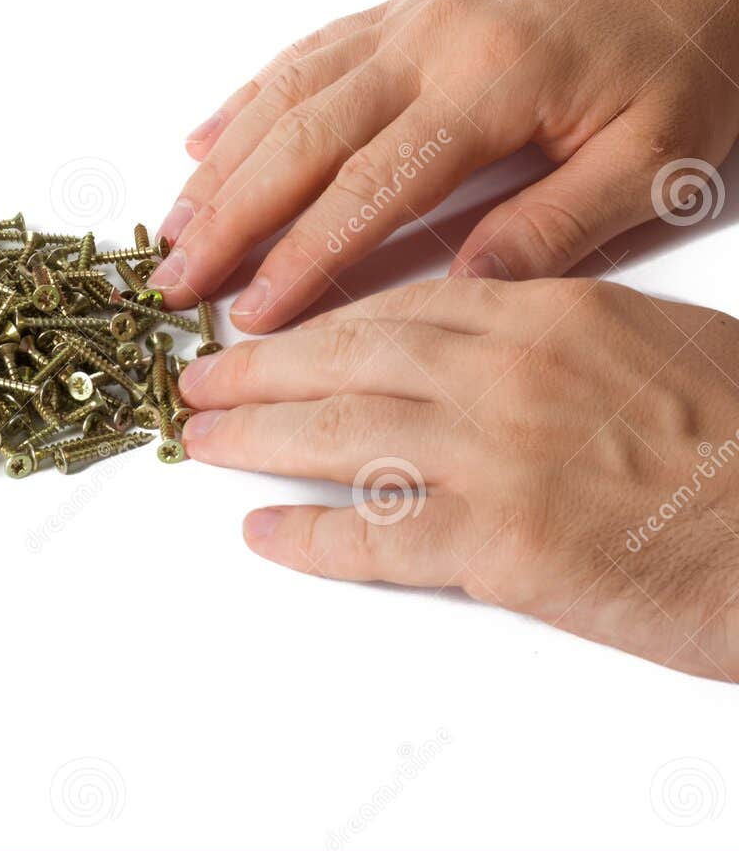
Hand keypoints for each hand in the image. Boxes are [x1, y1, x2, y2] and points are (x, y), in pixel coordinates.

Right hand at [151, 0, 738, 331]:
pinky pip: (303, 53)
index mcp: (490, 86)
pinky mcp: (404, 10)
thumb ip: (555, 227)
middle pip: (299, 140)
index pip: (370, 186)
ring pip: (285, 95)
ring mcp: (409, 20)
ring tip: (168, 230)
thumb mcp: (656, 163)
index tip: (251, 315)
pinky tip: (203, 140)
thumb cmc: (687, 65)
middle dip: (228, 219)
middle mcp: (430, 43)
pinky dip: (245, 100)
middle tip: (172, 282)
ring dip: (218, 167)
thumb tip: (457, 290)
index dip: (302, 256)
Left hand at [177, 277, 738, 679]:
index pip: (399, 306)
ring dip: (257, 438)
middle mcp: (507, 373)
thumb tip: (471, 349)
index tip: (268, 329)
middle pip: (347, 357)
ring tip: (199, 443)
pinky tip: (265, 534)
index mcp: (547, 313)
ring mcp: (499, 456)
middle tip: (197, 380)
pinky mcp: (506, 545)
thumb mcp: (653, 345)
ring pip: (340, 434)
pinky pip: (378, 537)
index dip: (319, 320)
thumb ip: (551, 337)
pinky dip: (312, 537)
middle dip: (259, 368)